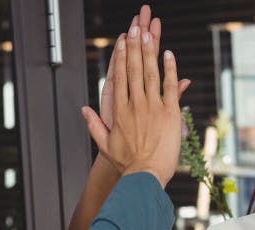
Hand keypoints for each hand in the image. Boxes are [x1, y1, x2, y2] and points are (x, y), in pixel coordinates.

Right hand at [82, 8, 184, 186]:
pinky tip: (168, 54)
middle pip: (134, 70)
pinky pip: (170, 87)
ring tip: (148, 34)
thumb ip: (94, 125)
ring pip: (150, 74)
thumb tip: (84, 110)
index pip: (119, 78)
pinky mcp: (170, 114)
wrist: (145, 175)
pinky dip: (170, 69)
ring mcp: (153, 108)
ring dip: (149, 52)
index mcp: (119, 112)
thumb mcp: (105, 144)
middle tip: (134, 29)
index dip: (120, 58)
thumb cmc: (127, 164)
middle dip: (134, 48)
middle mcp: (135, 106)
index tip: (121, 43)